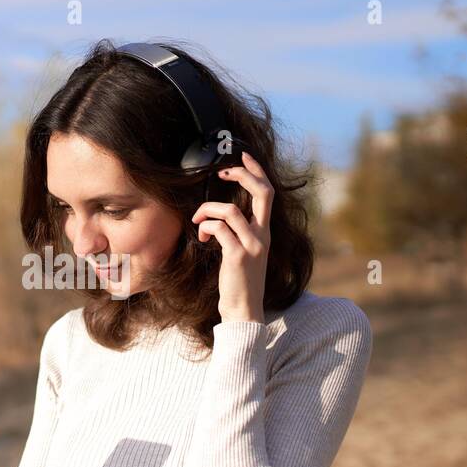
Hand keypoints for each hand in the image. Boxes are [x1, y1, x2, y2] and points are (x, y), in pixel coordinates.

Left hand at [190, 151, 271, 323]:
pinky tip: (202, 238)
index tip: (243, 156)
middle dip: (242, 175)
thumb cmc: (238, 281)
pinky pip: (218, 229)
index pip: (268, 193)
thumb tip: (218, 214)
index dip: (257, 171)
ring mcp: (252, 245)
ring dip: (207, 210)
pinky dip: (206, 227)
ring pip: (229, 211)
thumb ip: (237, 232)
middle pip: (262, 193)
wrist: (243, 309)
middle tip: (223, 171)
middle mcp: (263, 235)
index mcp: (264, 231)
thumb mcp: (242, 251)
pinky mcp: (238, 255)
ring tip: (198, 221)